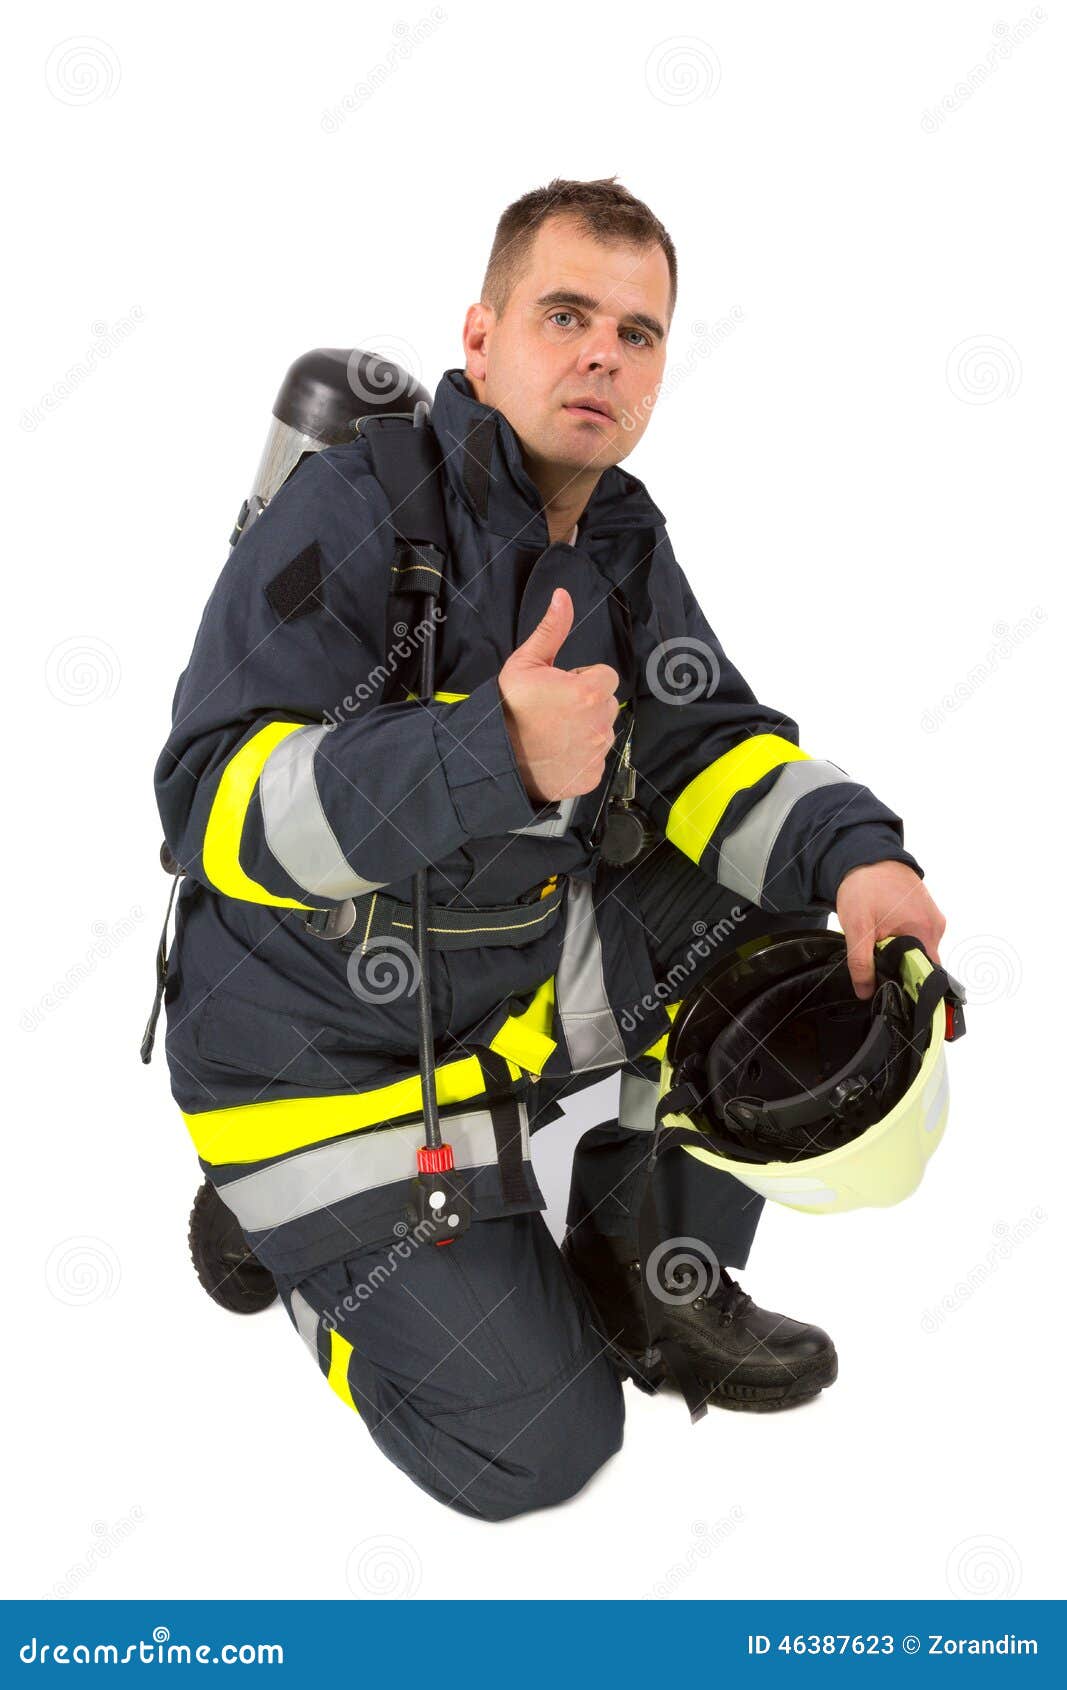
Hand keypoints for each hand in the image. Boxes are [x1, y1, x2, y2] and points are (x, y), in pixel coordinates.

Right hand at [498, 588, 620, 802]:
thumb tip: (563, 596)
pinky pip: (594, 761)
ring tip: (553, 734)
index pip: (605, 676)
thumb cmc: (508, 708)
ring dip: (585, 730)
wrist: (493, 757)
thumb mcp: (525, 663)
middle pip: (606, 704)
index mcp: (588, 692)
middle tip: (554, 711)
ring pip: (602, 732)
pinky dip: (580, 758)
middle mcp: (599, 724)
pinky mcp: (591, 778)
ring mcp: (596, 753)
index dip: (582, 679)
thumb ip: (551, 630)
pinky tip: (556, 754)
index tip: (560, 689)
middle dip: (586, 704)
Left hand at [835, 860, 946, 999]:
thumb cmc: (864, 886)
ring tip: (879, 942)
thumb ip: (862, 963)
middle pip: (923, 962)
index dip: (908, 985)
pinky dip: (902, 938)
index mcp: (926, 931)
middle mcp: (936, 926)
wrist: (866, 855)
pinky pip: (917, 935)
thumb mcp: (857, 927)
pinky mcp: (925, 911)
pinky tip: (885, 931)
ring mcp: (932, 917)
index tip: (890, 988)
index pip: (927, 974)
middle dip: (901, 967)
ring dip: (899, 952)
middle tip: (878, 964)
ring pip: (918, 949)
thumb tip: (866, 992)